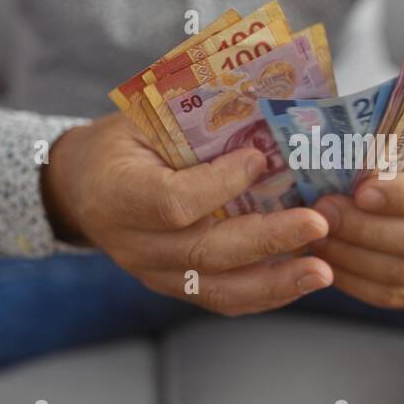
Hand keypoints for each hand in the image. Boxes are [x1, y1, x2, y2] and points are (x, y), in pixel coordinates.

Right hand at [42, 112, 332, 315]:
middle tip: (318, 223)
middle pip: (205, 252)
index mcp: (118, 192)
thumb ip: (196, 121)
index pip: (171, 203)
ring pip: (218, 288)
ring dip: (276, 281)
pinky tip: (303, 278)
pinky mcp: (174, 286)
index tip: (258, 160)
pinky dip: (266, 292)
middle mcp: (132, 243)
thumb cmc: (124, 141)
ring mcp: (152, 272)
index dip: (218, 185)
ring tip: (322, 269)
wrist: (81, 185)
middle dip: (268, 239)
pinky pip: (222, 298)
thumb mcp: (145, 118)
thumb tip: (271, 104)